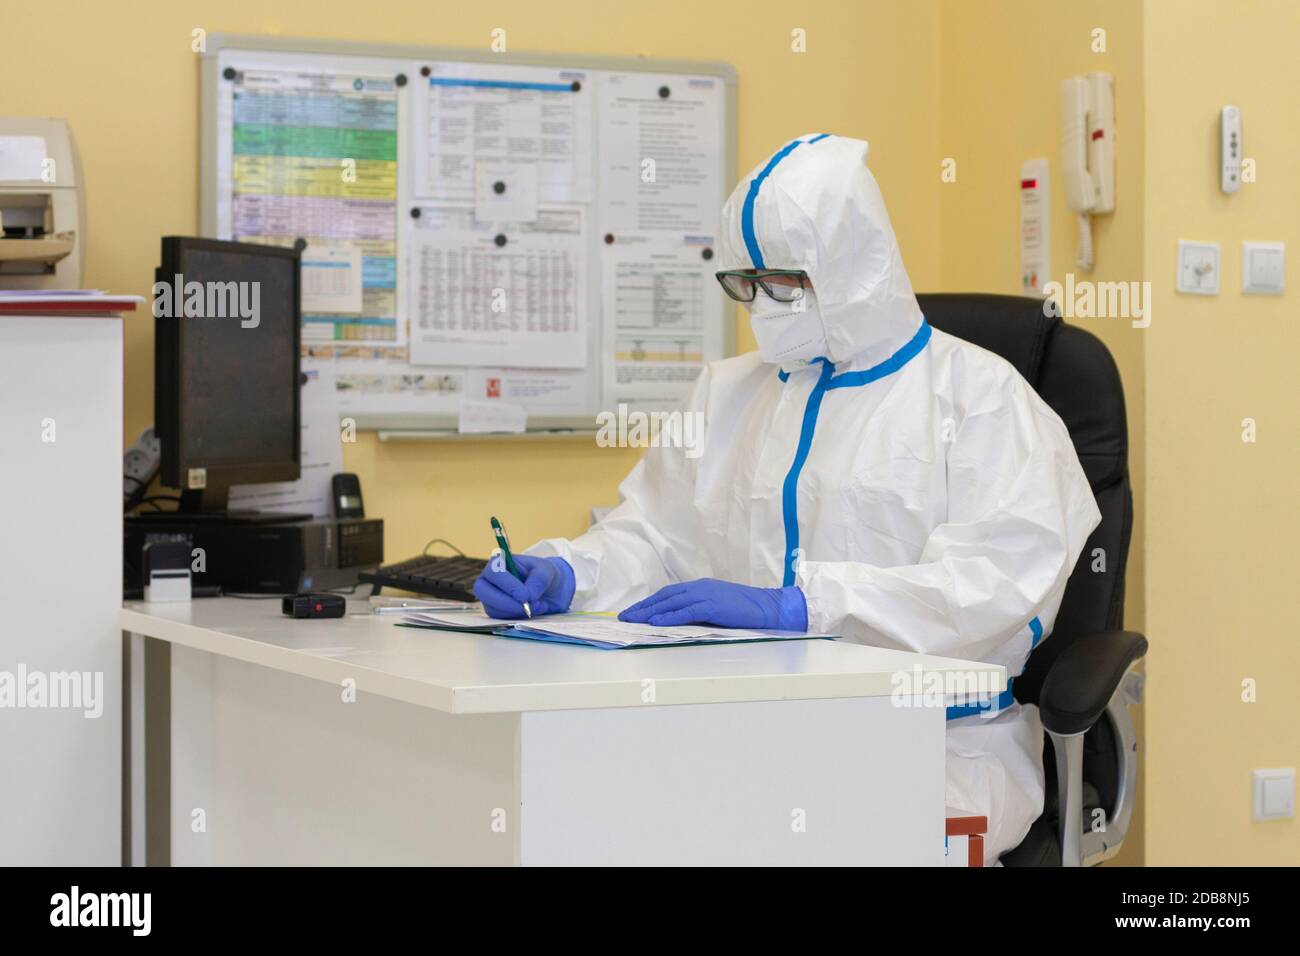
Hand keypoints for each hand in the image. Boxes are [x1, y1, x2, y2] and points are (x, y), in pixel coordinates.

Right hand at [473, 554, 575, 618]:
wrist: (548, 590)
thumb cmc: (543, 575)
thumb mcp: (546, 571)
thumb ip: (538, 580)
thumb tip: (527, 596)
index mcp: (498, 563)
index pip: (494, 573)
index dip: (508, 586)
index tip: (524, 596)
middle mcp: (489, 579)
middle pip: (483, 591)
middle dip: (506, 603)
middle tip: (527, 608)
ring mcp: (489, 596)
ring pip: (492, 608)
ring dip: (516, 611)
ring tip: (538, 605)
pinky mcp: (495, 611)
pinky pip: (500, 619)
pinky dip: (518, 617)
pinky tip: (533, 610)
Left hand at [618, 578, 807, 630]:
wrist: (770, 607)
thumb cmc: (747, 611)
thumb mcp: (719, 608)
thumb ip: (700, 611)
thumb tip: (680, 622)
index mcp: (701, 587)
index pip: (669, 594)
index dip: (650, 602)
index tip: (634, 611)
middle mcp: (700, 588)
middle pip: (664, 596)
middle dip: (643, 607)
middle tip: (624, 616)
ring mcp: (706, 595)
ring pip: (671, 602)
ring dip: (649, 611)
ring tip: (633, 620)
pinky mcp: (713, 606)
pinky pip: (686, 612)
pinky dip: (669, 616)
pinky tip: (655, 622)